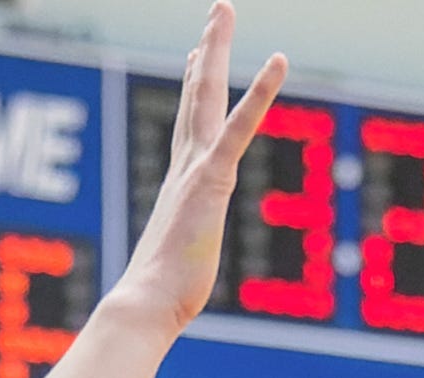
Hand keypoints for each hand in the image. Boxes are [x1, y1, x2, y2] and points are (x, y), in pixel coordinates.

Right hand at [112, 5, 287, 330]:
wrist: (145, 303)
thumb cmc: (159, 298)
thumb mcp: (177, 270)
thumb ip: (180, 262)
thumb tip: (169, 289)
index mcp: (180, 187)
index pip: (189, 128)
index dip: (195, 88)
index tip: (197, 58)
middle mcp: (184, 169)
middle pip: (197, 98)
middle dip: (207, 52)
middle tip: (216, 15)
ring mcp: (196, 170)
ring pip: (208, 96)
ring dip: (216, 50)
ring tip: (223, 11)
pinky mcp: (212, 179)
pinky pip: (240, 126)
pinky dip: (260, 92)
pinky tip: (278, 60)